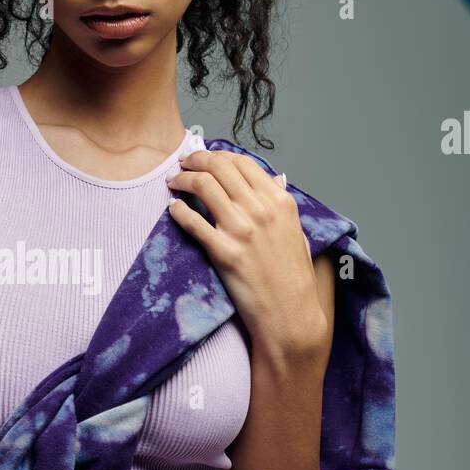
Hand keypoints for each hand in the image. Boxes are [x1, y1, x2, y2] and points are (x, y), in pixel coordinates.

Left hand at [165, 150, 327, 359]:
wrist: (290, 315)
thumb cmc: (293, 276)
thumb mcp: (297, 232)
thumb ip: (282, 203)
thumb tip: (276, 178)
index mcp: (280, 202)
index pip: (243, 163)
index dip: (218, 155)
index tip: (205, 157)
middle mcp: (261, 210)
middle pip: (220, 168)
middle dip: (196, 159)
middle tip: (183, 163)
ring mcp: (242, 230)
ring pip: (203, 186)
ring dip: (183, 179)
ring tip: (173, 182)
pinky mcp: (224, 253)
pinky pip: (193, 221)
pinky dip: (178, 210)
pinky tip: (172, 208)